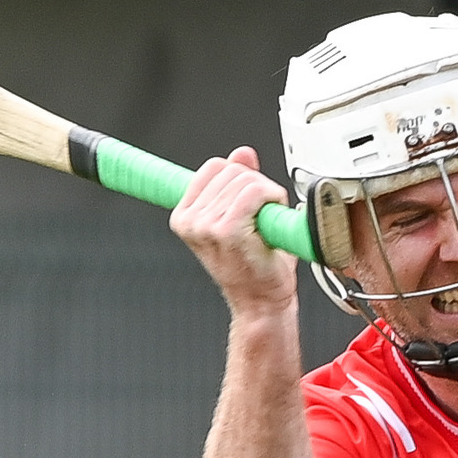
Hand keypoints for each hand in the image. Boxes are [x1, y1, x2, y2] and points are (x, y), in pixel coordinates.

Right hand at [170, 147, 297, 318]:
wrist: (261, 302)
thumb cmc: (253, 267)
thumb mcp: (240, 217)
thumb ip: (238, 182)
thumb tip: (242, 154)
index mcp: (184, 215)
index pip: (214, 167)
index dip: (239, 176)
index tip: (248, 198)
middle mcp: (190, 220)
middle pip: (232, 170)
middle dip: (257, 186)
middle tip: (262, 215)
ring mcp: (206, 226)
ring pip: (246, 179)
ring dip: (267, 195)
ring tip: (266, 223)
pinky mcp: (228, 230)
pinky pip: (254, 192)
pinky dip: (271, 198)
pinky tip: (272, 219)